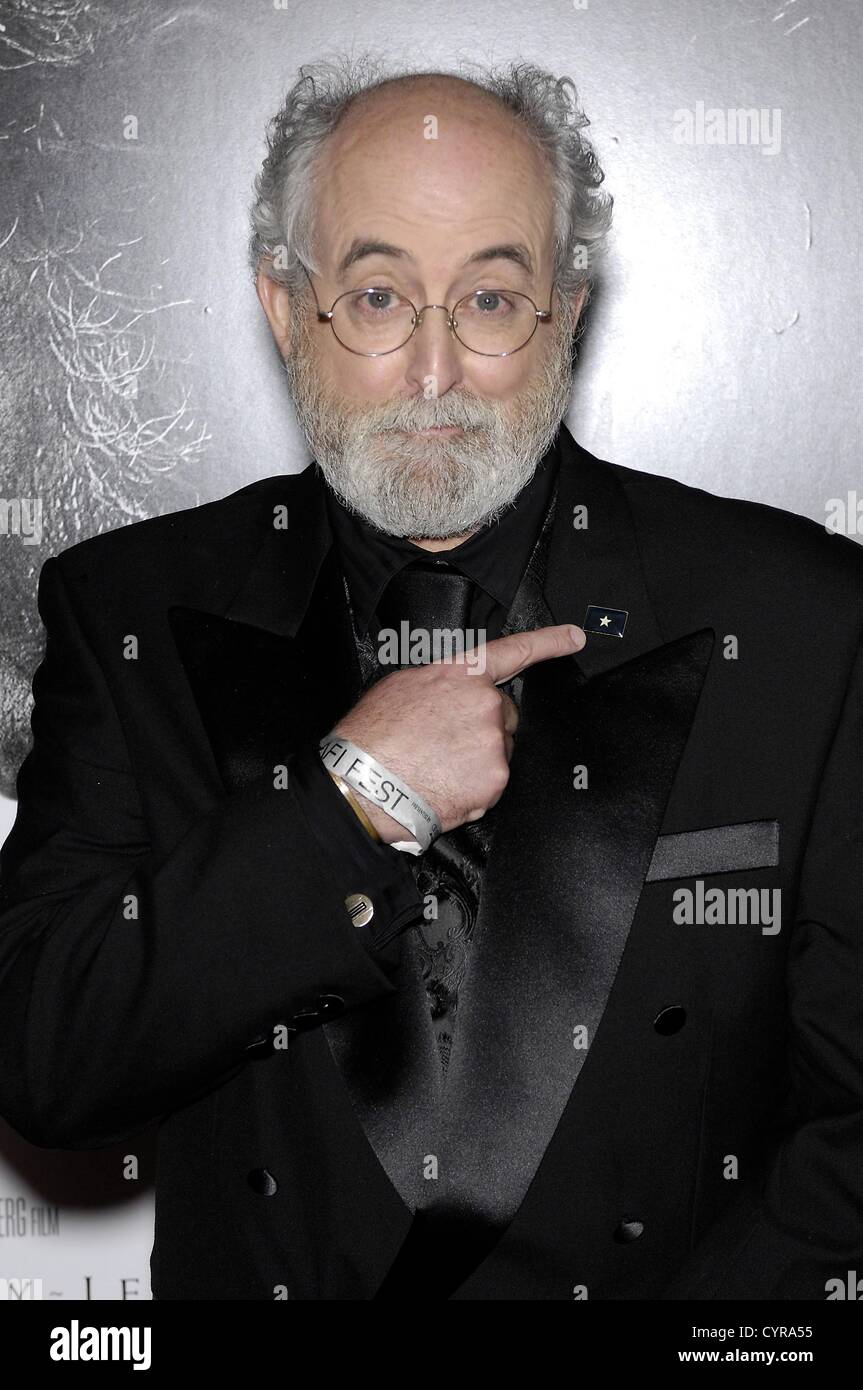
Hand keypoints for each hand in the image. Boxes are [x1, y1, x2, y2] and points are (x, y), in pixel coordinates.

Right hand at [332, 624, 585, 840]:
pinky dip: (474, 787)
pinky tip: (444, 784)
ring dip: (477, 759)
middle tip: (446, 743)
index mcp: (461, 675)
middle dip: (484, 728)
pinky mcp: (495, 779)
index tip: (575, 636)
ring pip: (498, 750)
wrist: (364, 783)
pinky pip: (493, 782)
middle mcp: (485, 704)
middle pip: (505, 715)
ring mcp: (494, 742)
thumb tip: (452, 695)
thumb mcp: (403, 687)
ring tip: (438, 766)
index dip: (549, 641)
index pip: (514, 651)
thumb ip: (442, 684)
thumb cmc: (373, 736)